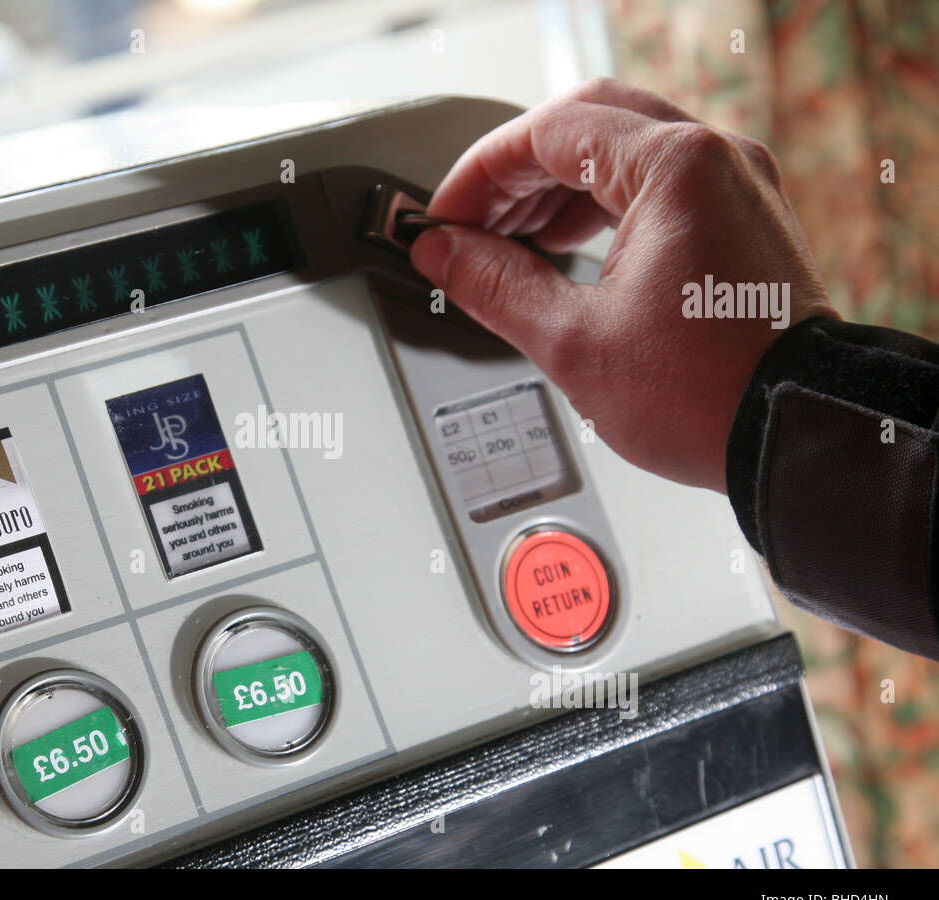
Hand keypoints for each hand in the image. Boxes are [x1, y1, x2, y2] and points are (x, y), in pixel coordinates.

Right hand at [410, 78, 836, 492]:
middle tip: (466, 226)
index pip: (547, 132)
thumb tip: (442, 253)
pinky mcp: (743, 219)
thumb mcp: (573, 341)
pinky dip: (600, 206)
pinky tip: (564, 249)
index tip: (443, 217)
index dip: (478, 173)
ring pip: (621, 152)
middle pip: (585, 127)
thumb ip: (494, 284)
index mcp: (675, 168)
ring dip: (554, 190)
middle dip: (514, 175)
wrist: (796, 434)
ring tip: (506, 244)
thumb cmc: (709, 396)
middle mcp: (715, 160)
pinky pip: (656, 185)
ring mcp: (736, 186)